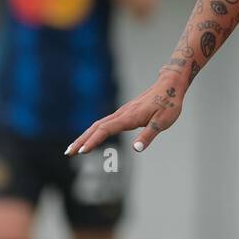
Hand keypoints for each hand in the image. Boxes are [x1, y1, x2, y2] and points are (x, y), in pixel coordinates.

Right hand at [65, 78, 184, 155]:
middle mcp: (122, 113)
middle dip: (81, 140)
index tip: (81, 151)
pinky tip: (90, 137)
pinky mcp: (124, 112)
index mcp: (129, 117)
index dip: (93, 140)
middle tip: (68, 152)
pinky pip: (105, 123)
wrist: (170, 85)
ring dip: (85, 136)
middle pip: (96, 127)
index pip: (105, 129)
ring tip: (74, 148)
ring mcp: (122, 112)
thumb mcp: (162, 122)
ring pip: (98, 124)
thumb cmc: (168, 103)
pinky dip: (94, 131)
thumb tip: (136, 149)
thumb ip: (148, 135)